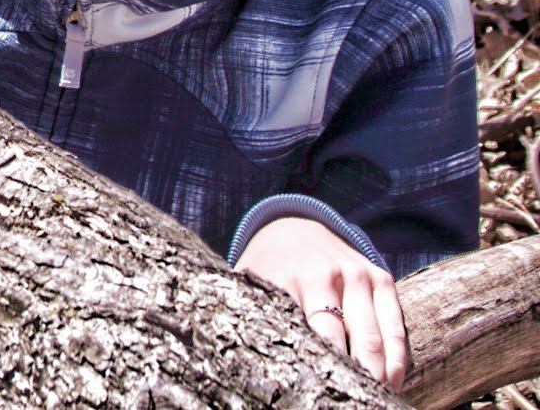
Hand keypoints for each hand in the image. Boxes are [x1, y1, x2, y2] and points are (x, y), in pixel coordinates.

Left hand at [236, 217, 406, 389]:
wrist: (294, 225)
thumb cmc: (268, 270)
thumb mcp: (249, 285)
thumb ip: (241, 311)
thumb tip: (219, 350)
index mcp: (284, 280)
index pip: (302, 334)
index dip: (310, 370)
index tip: (311, 394)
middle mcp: (323, 275)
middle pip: (340, 340)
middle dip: (348, 378)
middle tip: (343, 407)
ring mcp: (355, 275)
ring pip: (371, 337)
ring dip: (375, 375)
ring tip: (373, 402)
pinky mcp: (380, 277)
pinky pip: (394, 325)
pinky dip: (397, 359)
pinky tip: (392, 385)